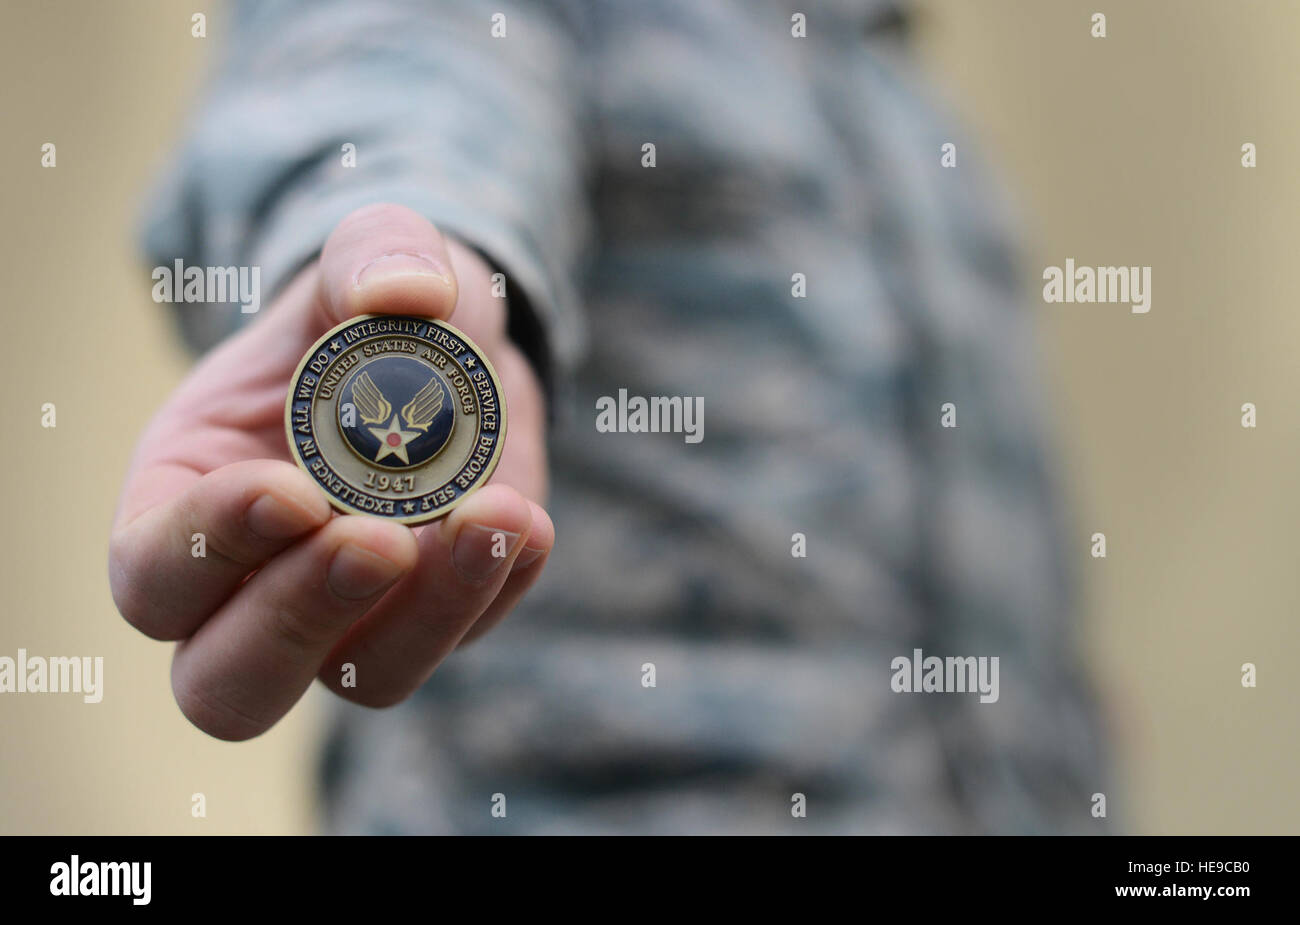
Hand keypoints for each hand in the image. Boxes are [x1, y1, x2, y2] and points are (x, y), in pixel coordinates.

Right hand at [109, 204, 553, 739]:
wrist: (445, 349)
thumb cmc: (369, 307)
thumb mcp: (370, 250)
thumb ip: (374, 252)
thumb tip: (406, 292)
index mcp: (180, 497)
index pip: (155, 571)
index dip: (211, 546)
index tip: (296, 490)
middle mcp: (249, 584)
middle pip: (230, 683)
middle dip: (301, 623)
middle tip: (384, 541)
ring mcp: (345, 616)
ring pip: (365, 678)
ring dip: (433, 613)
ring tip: (498, 514)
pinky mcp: (431, 614)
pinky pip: (461, 634)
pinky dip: (499, 584)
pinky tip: (526, 518)